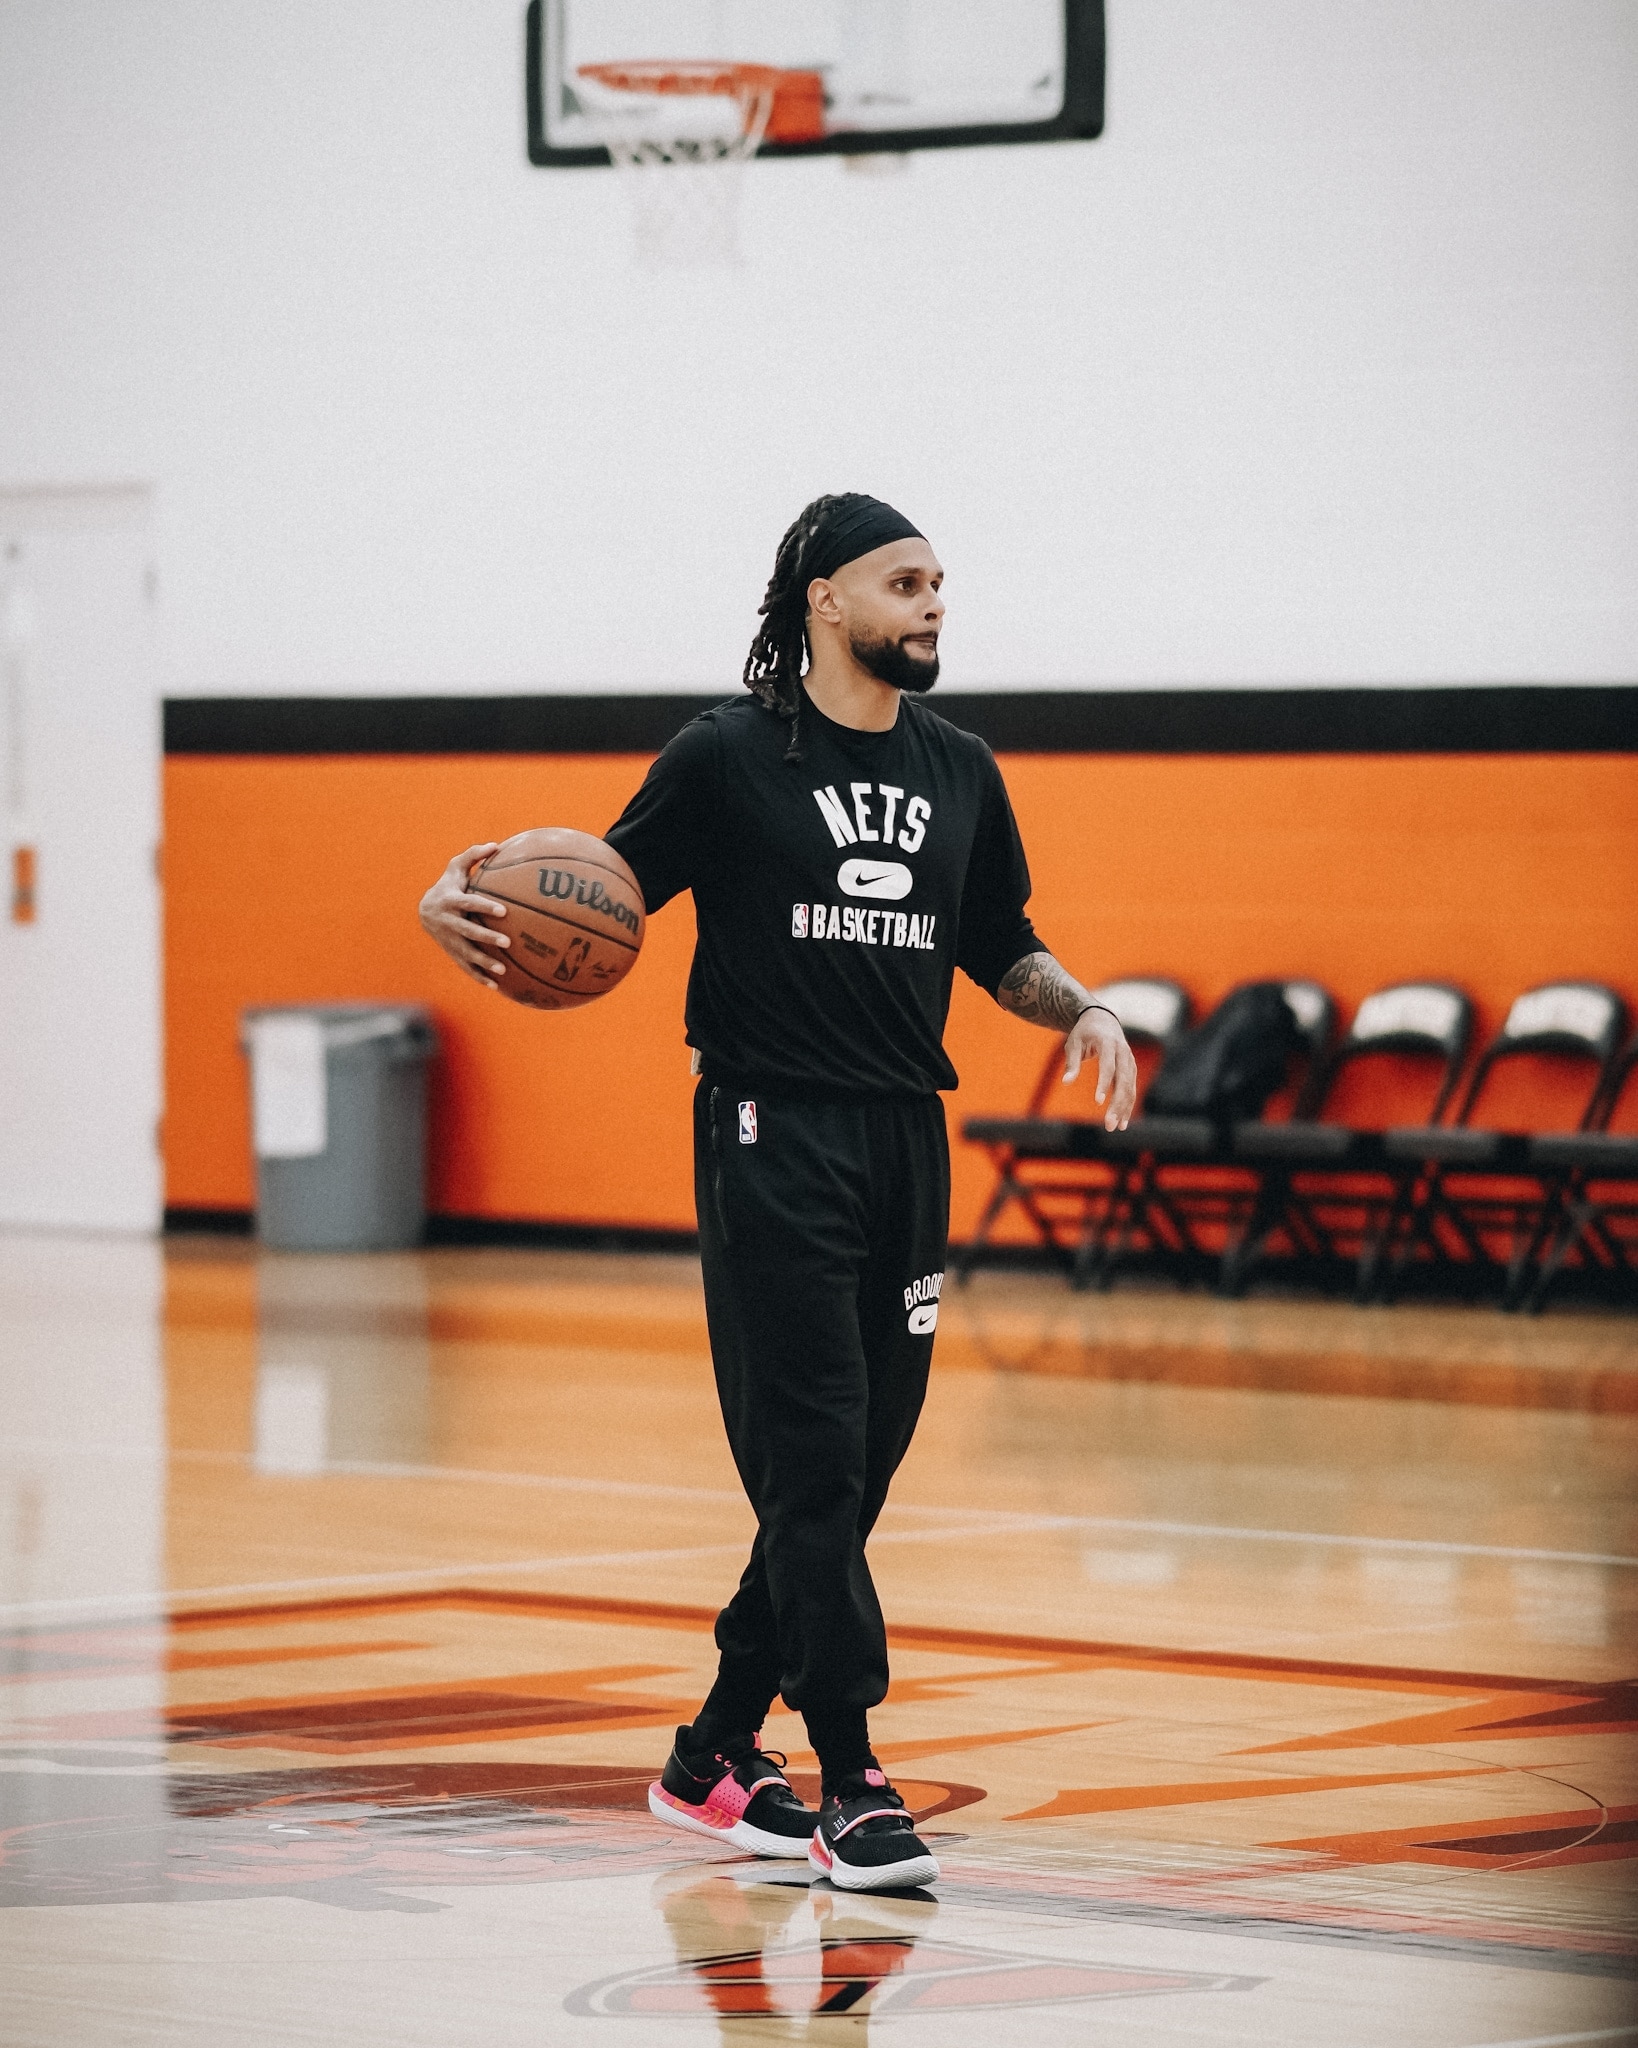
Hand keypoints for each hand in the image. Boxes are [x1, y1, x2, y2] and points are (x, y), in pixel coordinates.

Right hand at [418, 843, 509, 987]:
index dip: (485, 906)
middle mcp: (448, 922)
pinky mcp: (452, 953)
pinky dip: (479, 977)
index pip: (470, 903)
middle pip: (468, 931)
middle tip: (507, 942)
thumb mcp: (455, 868)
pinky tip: (496, 986)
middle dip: (486, 937)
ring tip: (503, 970)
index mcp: (451, 901)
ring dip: (484, 962)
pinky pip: (466, 967)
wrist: (425, 910)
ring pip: (467, 953)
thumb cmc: (449, 885)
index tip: (504, 910)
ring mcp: (449, 940)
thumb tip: (497, 845)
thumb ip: (473, 855)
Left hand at [1063, 1008, 1136, 1129]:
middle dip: (1117, 1103)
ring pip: (1130, 1087)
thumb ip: (1071, 1063)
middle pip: (1123, 1080)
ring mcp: (1129, 1060)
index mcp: (1108, 1043)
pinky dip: (1128, 1104)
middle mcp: (1123, 1052)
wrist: (1102, 1019)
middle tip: (1110, 1124)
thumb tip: (1066, 1082)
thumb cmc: (1084, 1032)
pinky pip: (1131, 1088)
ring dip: (1124, 1108)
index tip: (1098, 1102)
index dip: (1103, 1084)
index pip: (1108, 1066)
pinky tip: (1123, 1121)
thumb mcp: (1073, 1043)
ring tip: (1116, 1127)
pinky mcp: (1131, 1068)